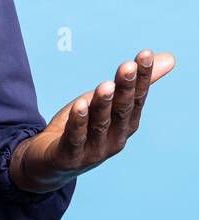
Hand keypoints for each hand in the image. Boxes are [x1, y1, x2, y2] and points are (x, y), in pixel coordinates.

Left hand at [9, 48, 175, 192]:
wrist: (50, 164)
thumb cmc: (84, 128)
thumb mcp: (107, 102)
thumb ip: (133, 83)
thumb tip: (169, 58)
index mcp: (126, 125)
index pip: (137, 99)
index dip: (142, 78)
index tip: (145, 55)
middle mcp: (115, 139)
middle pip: (121, 111)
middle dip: (125, 88)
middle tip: (128, 66)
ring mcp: (93, 151)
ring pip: (99, 124)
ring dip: (103, 104)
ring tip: (105, 85)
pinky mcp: (69, 157)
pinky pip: (75, 138)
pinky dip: (78, 122)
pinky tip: (79, 106)